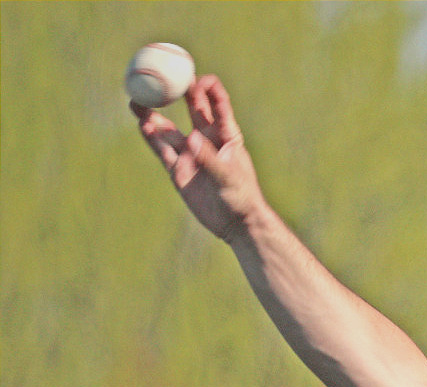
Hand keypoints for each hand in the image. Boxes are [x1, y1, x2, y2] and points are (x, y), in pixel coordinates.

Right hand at [132, 75, 264, 243]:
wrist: (234, 223)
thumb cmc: (241, 197)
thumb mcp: (228, 176)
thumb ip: (209, 158)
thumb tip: (191, 140)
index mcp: (227, 136)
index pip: (218, 105)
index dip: (208, 89)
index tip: (196, 77)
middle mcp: (207, 140)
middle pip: (191, 109)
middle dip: (179, 91)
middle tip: (164, 76)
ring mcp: (191, 154)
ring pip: (169, 129)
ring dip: (154, 115)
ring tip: (137, 100)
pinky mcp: (178, 169)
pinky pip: (161, 149)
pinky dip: (151, 137)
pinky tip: (141, 124)